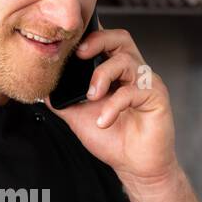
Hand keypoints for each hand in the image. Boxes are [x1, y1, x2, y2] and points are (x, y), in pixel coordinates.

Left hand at [47, 26, 178, 186]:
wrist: (134, 166)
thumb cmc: (112, 139)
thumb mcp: (78, 116)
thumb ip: (63, 99)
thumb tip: (44, 87)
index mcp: (115, 72)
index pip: (105, 40)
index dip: (89, 34)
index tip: (70, 43)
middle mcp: (133, 72)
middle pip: (120, 38)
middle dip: (98, 40)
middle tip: (80, 55)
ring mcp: (146, 82)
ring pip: (125, 60)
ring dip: (102, 75)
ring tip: (91, 96)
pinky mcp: (156, 96)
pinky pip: (133, 91)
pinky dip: (114, 105)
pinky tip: (104, 121)